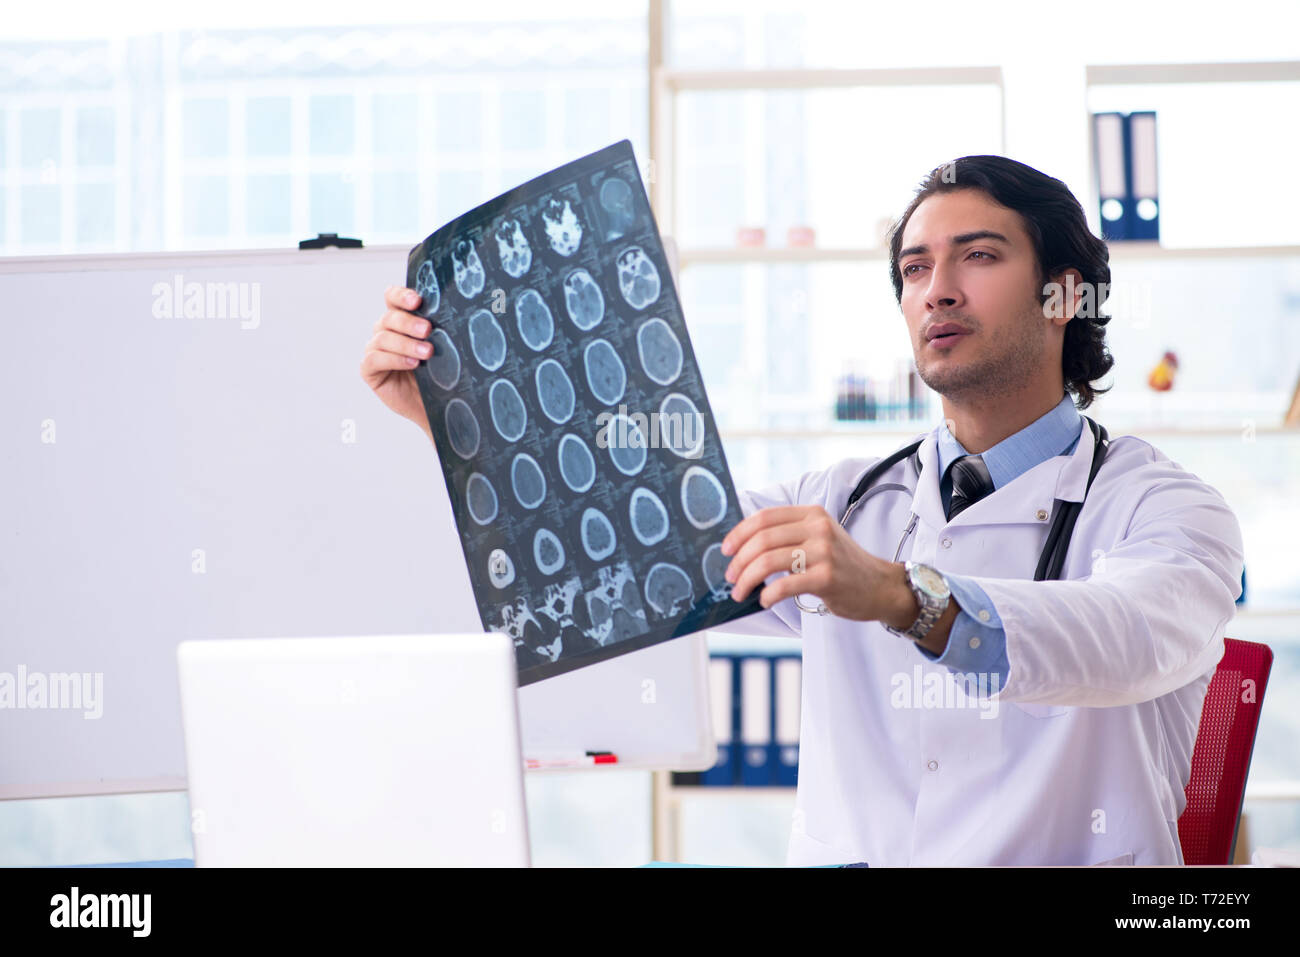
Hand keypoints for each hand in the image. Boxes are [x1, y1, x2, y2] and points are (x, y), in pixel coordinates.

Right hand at [361, 286, 434, 442]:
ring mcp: (375, 350)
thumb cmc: (441, 374)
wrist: (439, 406)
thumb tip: (455, 313)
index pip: (392, 298)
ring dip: (405, 344)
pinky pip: (374, 360)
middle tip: (428, 330)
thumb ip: (441, 330)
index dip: (401, 295)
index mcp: (401, 320)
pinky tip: (412, 364)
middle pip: (389, 318)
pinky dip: (394, 359)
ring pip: (383, 338)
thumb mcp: (444, 349)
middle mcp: (385, 332)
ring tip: (427, 353)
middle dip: (409, 322)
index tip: (417, 301)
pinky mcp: (370, 370)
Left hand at [719, 505, 915, 624]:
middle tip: (731, 578)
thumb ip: (789, 536)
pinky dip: (767, 595)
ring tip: (741, 593)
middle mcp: (818, 528)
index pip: (765, 518)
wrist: (881, 587)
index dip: (739, 534)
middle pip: (762, 539)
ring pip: (768, 561)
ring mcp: (824, 552)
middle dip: (739, 561)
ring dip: (747, 579)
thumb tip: (744, 549)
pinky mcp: (827, 578)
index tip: (726, 550)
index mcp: (812, 514)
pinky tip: (764, 600)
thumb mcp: (820, 538)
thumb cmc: (844, 566)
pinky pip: (784, 585)